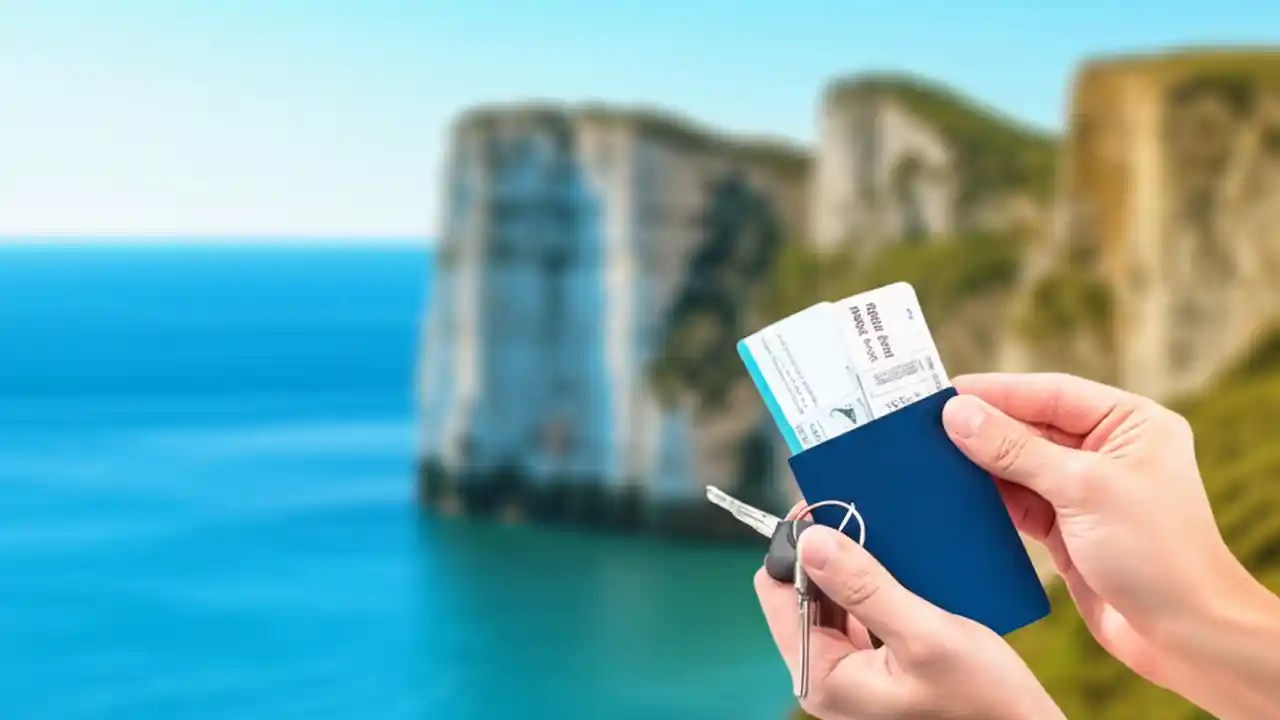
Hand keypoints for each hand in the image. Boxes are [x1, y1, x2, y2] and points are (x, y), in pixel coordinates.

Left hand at [754, 524, 1063, 719]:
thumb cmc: (983, 701)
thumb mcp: (925, 635)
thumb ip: (865, 587)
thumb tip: (810, 540)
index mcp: (822, 675)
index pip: (775, 591)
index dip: (796, 546)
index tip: (828, 509)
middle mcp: (825, 676)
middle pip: (800, 592)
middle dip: (827, 554)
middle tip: (860, 517)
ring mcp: (848, 673)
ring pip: (828, 599)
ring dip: (851, 568)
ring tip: (882, 540)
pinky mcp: (872, 668)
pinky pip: (856, 613)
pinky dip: (870, 586)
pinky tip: (896, 570)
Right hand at [944, 372, 1279, 717]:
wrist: (1184, 636)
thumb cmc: (1157, 554)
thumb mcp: (1082, 489)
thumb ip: (1015, 449)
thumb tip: (957, 414)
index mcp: (1131, 423)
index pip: (1050, 393)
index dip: (995, 391)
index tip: (942, 393)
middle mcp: (1109, 451)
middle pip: (1030, 427)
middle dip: (981, 428)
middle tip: (923, 425)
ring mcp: (1086, 492)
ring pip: (1019, 466)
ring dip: (980, 465)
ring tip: (929, 458)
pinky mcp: (1067, 529)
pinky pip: (1018, 503)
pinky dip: (988, 500)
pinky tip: (954, 495)